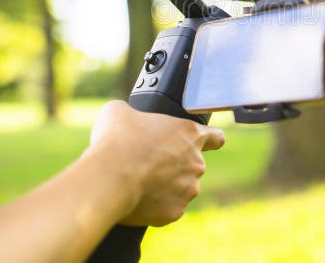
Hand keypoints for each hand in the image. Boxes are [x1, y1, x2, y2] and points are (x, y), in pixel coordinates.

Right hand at [88, 101, 224, 226]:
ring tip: (138, 181)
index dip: (211, 140)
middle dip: (174, 165)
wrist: (108, 177)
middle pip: (191, 165)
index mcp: (190, 134)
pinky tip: (137, 197)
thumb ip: (134, 114)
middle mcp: (196, 162)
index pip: (216, 137)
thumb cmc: (117, 140)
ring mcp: (188, 189)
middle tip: (147, 163)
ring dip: (165, 186)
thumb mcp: (121, 112)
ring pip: (180, 188)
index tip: (207, 144)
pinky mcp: (175, 212)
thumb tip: (125, 118)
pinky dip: (155, 205)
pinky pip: (167, 207)